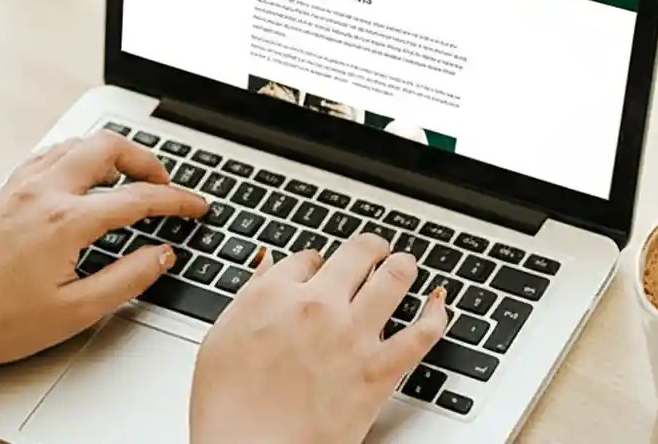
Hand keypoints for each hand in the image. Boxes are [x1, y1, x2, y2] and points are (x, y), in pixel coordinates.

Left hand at [0, 131, 207, 369]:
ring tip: (132, 180)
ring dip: (113, 155)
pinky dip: (80, 158)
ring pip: (79, 144)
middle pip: (108, 147)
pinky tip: (86, 180)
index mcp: (65, 221)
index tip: (196, 206)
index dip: (177, 200)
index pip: (138, 198)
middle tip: (165, 185)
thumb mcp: (76, 312)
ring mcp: (21, 188)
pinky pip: (52, 155)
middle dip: (147, 161)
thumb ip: (128, 279)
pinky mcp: (6, 193)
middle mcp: (43, 193)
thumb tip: (162, 254)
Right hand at [190, 234, 446, 443]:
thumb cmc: (226, 409)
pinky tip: (438, 304)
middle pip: (358, 253)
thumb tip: (270, 266)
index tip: (321, 270)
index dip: (318, 262)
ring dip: (402, 267)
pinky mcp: (378, 370)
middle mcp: (317, 305)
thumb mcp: (219, 339)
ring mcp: (352, 335)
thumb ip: (251, 297)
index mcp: (274, 295)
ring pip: (395, 277)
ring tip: (404, 267)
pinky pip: (422, 332)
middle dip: (370, 248)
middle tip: (376, 252)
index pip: (308, 257)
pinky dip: (436, 314)